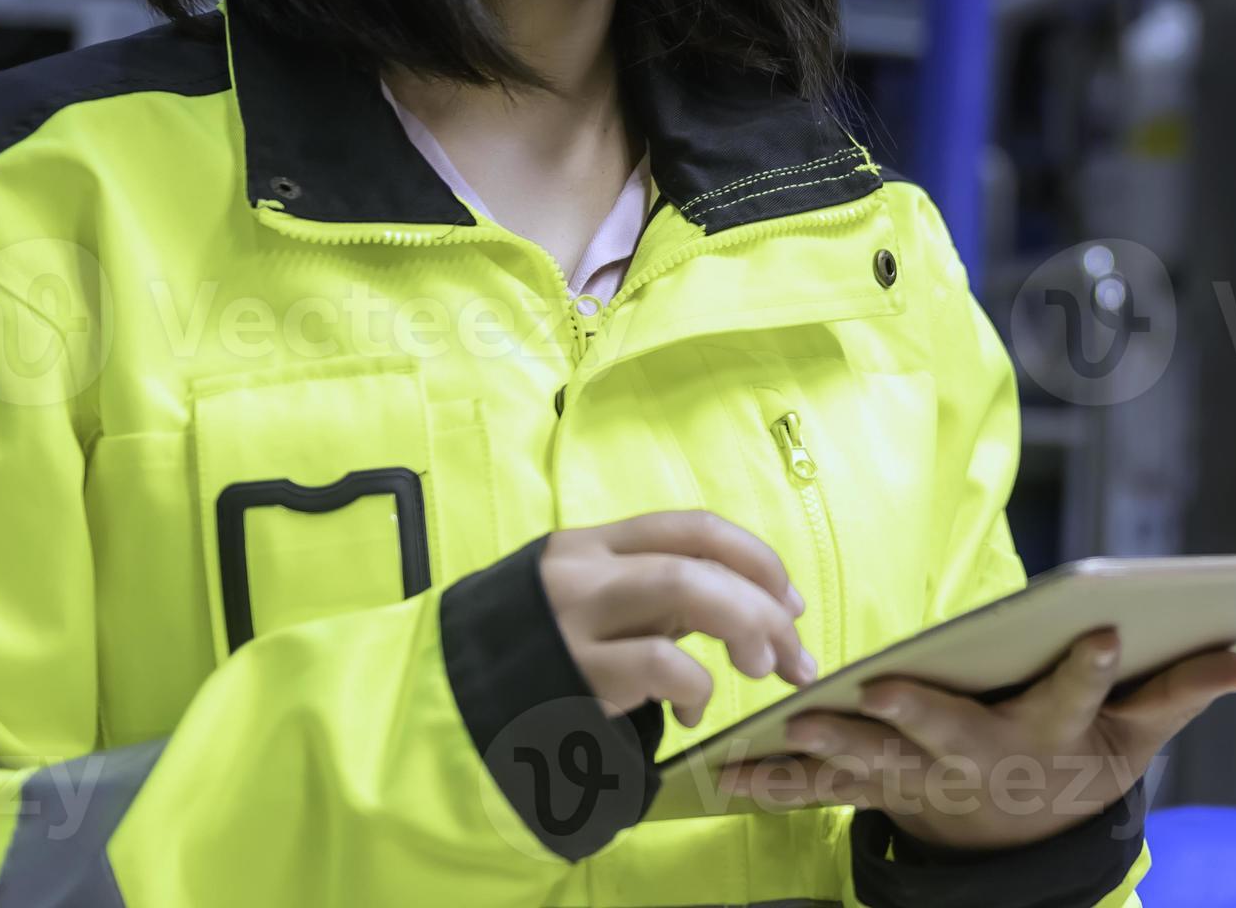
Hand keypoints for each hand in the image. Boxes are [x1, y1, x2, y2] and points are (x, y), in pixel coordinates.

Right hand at [540, 510, 819, 726]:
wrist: (442, 706)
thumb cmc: (537, 656)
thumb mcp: (594, 607)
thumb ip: (654, 596)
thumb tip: (746, 605)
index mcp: (594, 543)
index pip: (692, 526)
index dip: (755, 557)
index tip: (791, 599)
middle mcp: (583, 570)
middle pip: (698, 559)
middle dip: (764, 602)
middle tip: (793, 650)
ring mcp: (574, 619)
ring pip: (686, 590)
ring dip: (745, 628)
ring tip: (761, 669)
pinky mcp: (570, 673)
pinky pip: (662, 665)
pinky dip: (697, 686)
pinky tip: (692, 710)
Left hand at [715, 630, 1235, 851]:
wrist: (1015, 843)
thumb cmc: (1075, 767)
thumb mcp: (1134, 740)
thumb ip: (1177, 695)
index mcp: (1049, 739)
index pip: (1078, 696)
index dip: (1094, 671)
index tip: (1108, 634)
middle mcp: (981, 763)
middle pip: (953, 736)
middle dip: (919, 716)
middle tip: (885, 692)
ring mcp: (923, 779)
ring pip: (875, 761)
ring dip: (832, 744)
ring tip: (793, 721)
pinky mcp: (878, 785)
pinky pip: (820, 788)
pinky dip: (773, 781)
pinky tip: (726, 771)